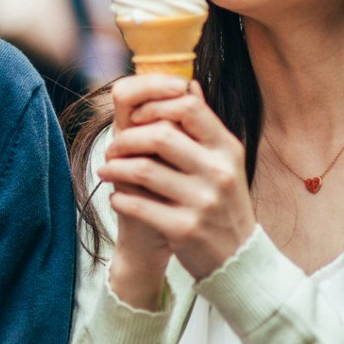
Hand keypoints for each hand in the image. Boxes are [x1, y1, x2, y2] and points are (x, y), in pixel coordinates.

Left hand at [98, 80, 255, 280]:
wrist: (237, 260)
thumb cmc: (221, 203)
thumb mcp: (223, 162)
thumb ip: (203, 126)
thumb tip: (189, 83)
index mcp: (227, 149)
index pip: (188, 107)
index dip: (154, 106)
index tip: (136, 118)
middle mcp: (219, 172)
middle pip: (160, 135)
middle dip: (126, 139)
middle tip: (112, 148)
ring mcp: (204, 201)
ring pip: (143, 169)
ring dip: (115, 168)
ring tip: (106, 170)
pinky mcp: (185, 229)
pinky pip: (139, 205)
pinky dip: (120, 198)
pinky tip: (116, 198)